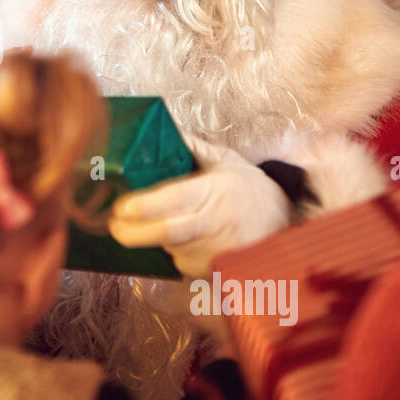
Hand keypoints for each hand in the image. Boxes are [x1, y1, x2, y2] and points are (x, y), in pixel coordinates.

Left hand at [107, 136, 292, 276]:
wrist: (284, 225)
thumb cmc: (250, 190)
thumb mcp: (225, 161)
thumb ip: (192, 147)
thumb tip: (161, 128)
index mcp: (213, 192)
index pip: (173, 202)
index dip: (144, 207)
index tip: (121, 207)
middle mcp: (212, 224)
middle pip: (165, 233)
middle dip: (132, 232)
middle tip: (114, 226)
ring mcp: (213, 251)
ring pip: (170, 247)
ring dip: (153, 239)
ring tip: (153, 225)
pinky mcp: (213, 271)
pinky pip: (181, 261)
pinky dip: (174, 251)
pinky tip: (184, 238)